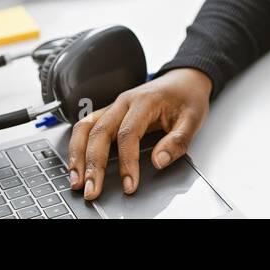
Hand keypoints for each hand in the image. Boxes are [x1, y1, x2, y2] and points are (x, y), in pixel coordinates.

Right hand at [67, 67, 212, 199]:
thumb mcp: (193, 119)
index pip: (128, 133)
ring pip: (85, 127)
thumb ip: (178, 141)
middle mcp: (124, 101)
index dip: (127, 162)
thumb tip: (159, 161)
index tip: (129, 185)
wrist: (184, 79)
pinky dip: (77, 146)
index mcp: (145, 101)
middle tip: (91, 190)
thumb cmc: (187, 98)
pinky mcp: (109, 112)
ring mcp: (114, 106)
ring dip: (77, 155)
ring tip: (75, 180)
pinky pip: (86, 127)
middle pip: (100, 131)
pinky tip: (76, 164)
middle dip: (93, 164)